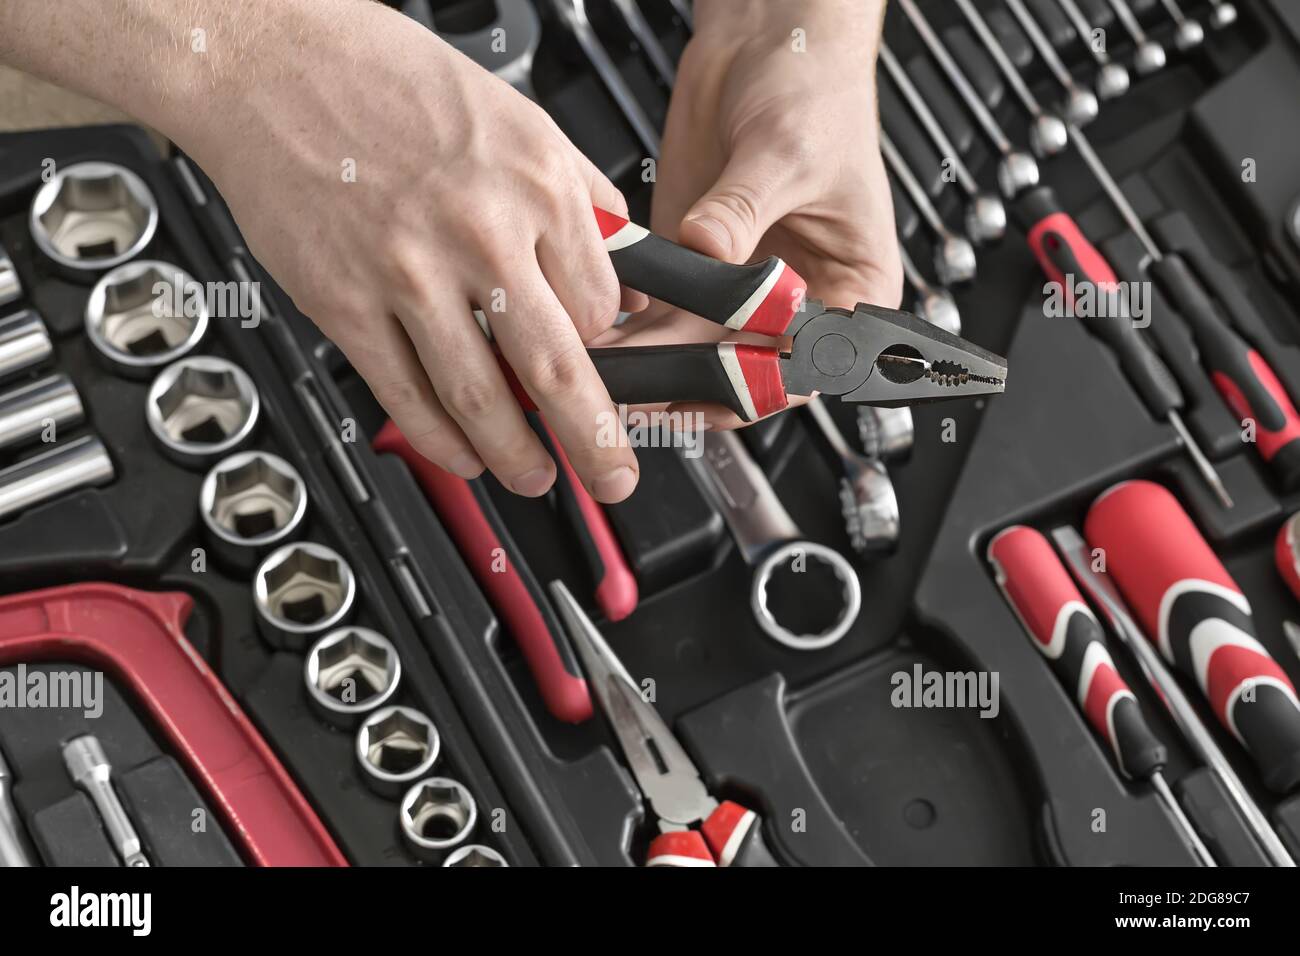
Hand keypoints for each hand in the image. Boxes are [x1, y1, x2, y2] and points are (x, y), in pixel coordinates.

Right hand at [175, 2, 646, 501]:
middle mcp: (481, 233)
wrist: (273, 61)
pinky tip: (462, 456)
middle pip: (558, 368)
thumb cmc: (389, 79)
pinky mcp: (346, 303)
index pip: (600, 305)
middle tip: (614, 476)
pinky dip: (440, 440)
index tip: (610, 372)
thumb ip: (579, 196)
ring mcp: (410, 275)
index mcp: (537, 185)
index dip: (611, 351)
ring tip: (536, 476)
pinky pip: (404, 393)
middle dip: (595, 439)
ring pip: (481, 397)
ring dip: (516, 455)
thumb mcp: (519, 117)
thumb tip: (622, 267)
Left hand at [597, 0, 900, 428]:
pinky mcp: (697, 264)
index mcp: (852, 289)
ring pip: (694, 352)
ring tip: (607, 366)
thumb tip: (707, 248)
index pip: (807, 365)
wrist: (770, 39)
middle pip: (743, 370)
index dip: (758, 384)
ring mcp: (743, 286)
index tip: (709, 384)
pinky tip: (602, 333)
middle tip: (638, 385)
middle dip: (687, 381)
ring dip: (650, 362)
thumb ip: (742, 210)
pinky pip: (662, 313)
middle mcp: (798, 300)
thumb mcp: (786, 152)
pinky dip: (633, 328)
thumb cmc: (815, 89)